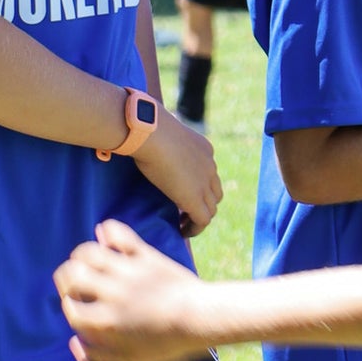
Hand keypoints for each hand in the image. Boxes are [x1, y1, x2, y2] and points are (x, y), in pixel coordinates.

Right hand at [56, 219, 214, 360]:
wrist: (202, 317)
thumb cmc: (170, 344)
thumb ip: (101, 356)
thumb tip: (74, 344)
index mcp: (106, 321)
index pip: (70, 308)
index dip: (70, 308)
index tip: (78, 308)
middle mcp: (111, 293)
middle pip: (70, 275)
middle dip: (65, 279)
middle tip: (74, 284)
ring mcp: (127, 271)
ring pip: (88, 252)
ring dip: (80, 255)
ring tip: (86, 262)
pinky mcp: (144, 255)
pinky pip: (119, 234)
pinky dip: (108, 231)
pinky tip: (106, 237)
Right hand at [135, 108, 221, 233]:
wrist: (151, 134)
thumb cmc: (147, 129)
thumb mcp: (162, 135)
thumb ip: (163, 141)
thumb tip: (147, 140)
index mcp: (204, 149)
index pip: (209, 173)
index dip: (199, 186)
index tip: (183, 193)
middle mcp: (210, 166)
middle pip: (215, 193)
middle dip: (203, 203)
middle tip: (185, 212)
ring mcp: (205, 184)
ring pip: (211, 208)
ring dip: (198, 218)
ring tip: (183, 225)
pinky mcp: (195, 199)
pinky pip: (202, 221)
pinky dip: (194, 229)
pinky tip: (181, 232)